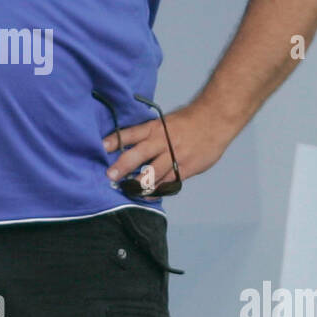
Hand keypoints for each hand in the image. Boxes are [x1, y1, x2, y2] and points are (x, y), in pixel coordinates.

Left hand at [101, 100, 234, 192]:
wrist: (214, 120)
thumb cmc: (188, 121)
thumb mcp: (165, 122)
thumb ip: (150, 135)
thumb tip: (130, 146)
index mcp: (155, 128)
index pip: (131, 133)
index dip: (115, 140)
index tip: (102, 147)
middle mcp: (161, 141)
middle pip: (138, 154)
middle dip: (123, 166)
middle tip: (110, 175)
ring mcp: (173, 156)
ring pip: (153, 173)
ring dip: (138, 183)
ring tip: (127, 190)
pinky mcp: (184, 168)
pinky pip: (168, 182)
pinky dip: (157, 190)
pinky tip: (147, 196)